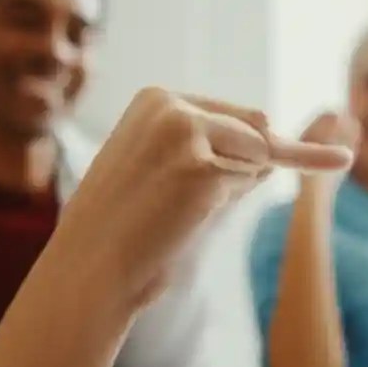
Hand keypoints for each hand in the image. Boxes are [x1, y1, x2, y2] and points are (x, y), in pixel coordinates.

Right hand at [49, 88, 352, 310]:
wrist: (89, 268)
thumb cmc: (127, 223)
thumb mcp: (165, 165)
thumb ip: (219, 146)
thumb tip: (278, 135)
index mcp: (156, 98)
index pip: (235, 116)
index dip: (237, 150)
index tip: (224, 171)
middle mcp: (171, 104)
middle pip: (257, 130)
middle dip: (238, 168)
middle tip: (179, 199)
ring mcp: (186, 134)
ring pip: (259, 156)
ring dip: (230, 189)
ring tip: (173, 209)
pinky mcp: (203, 170)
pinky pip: (251, 182)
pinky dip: (226, 205)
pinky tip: (181, 217)